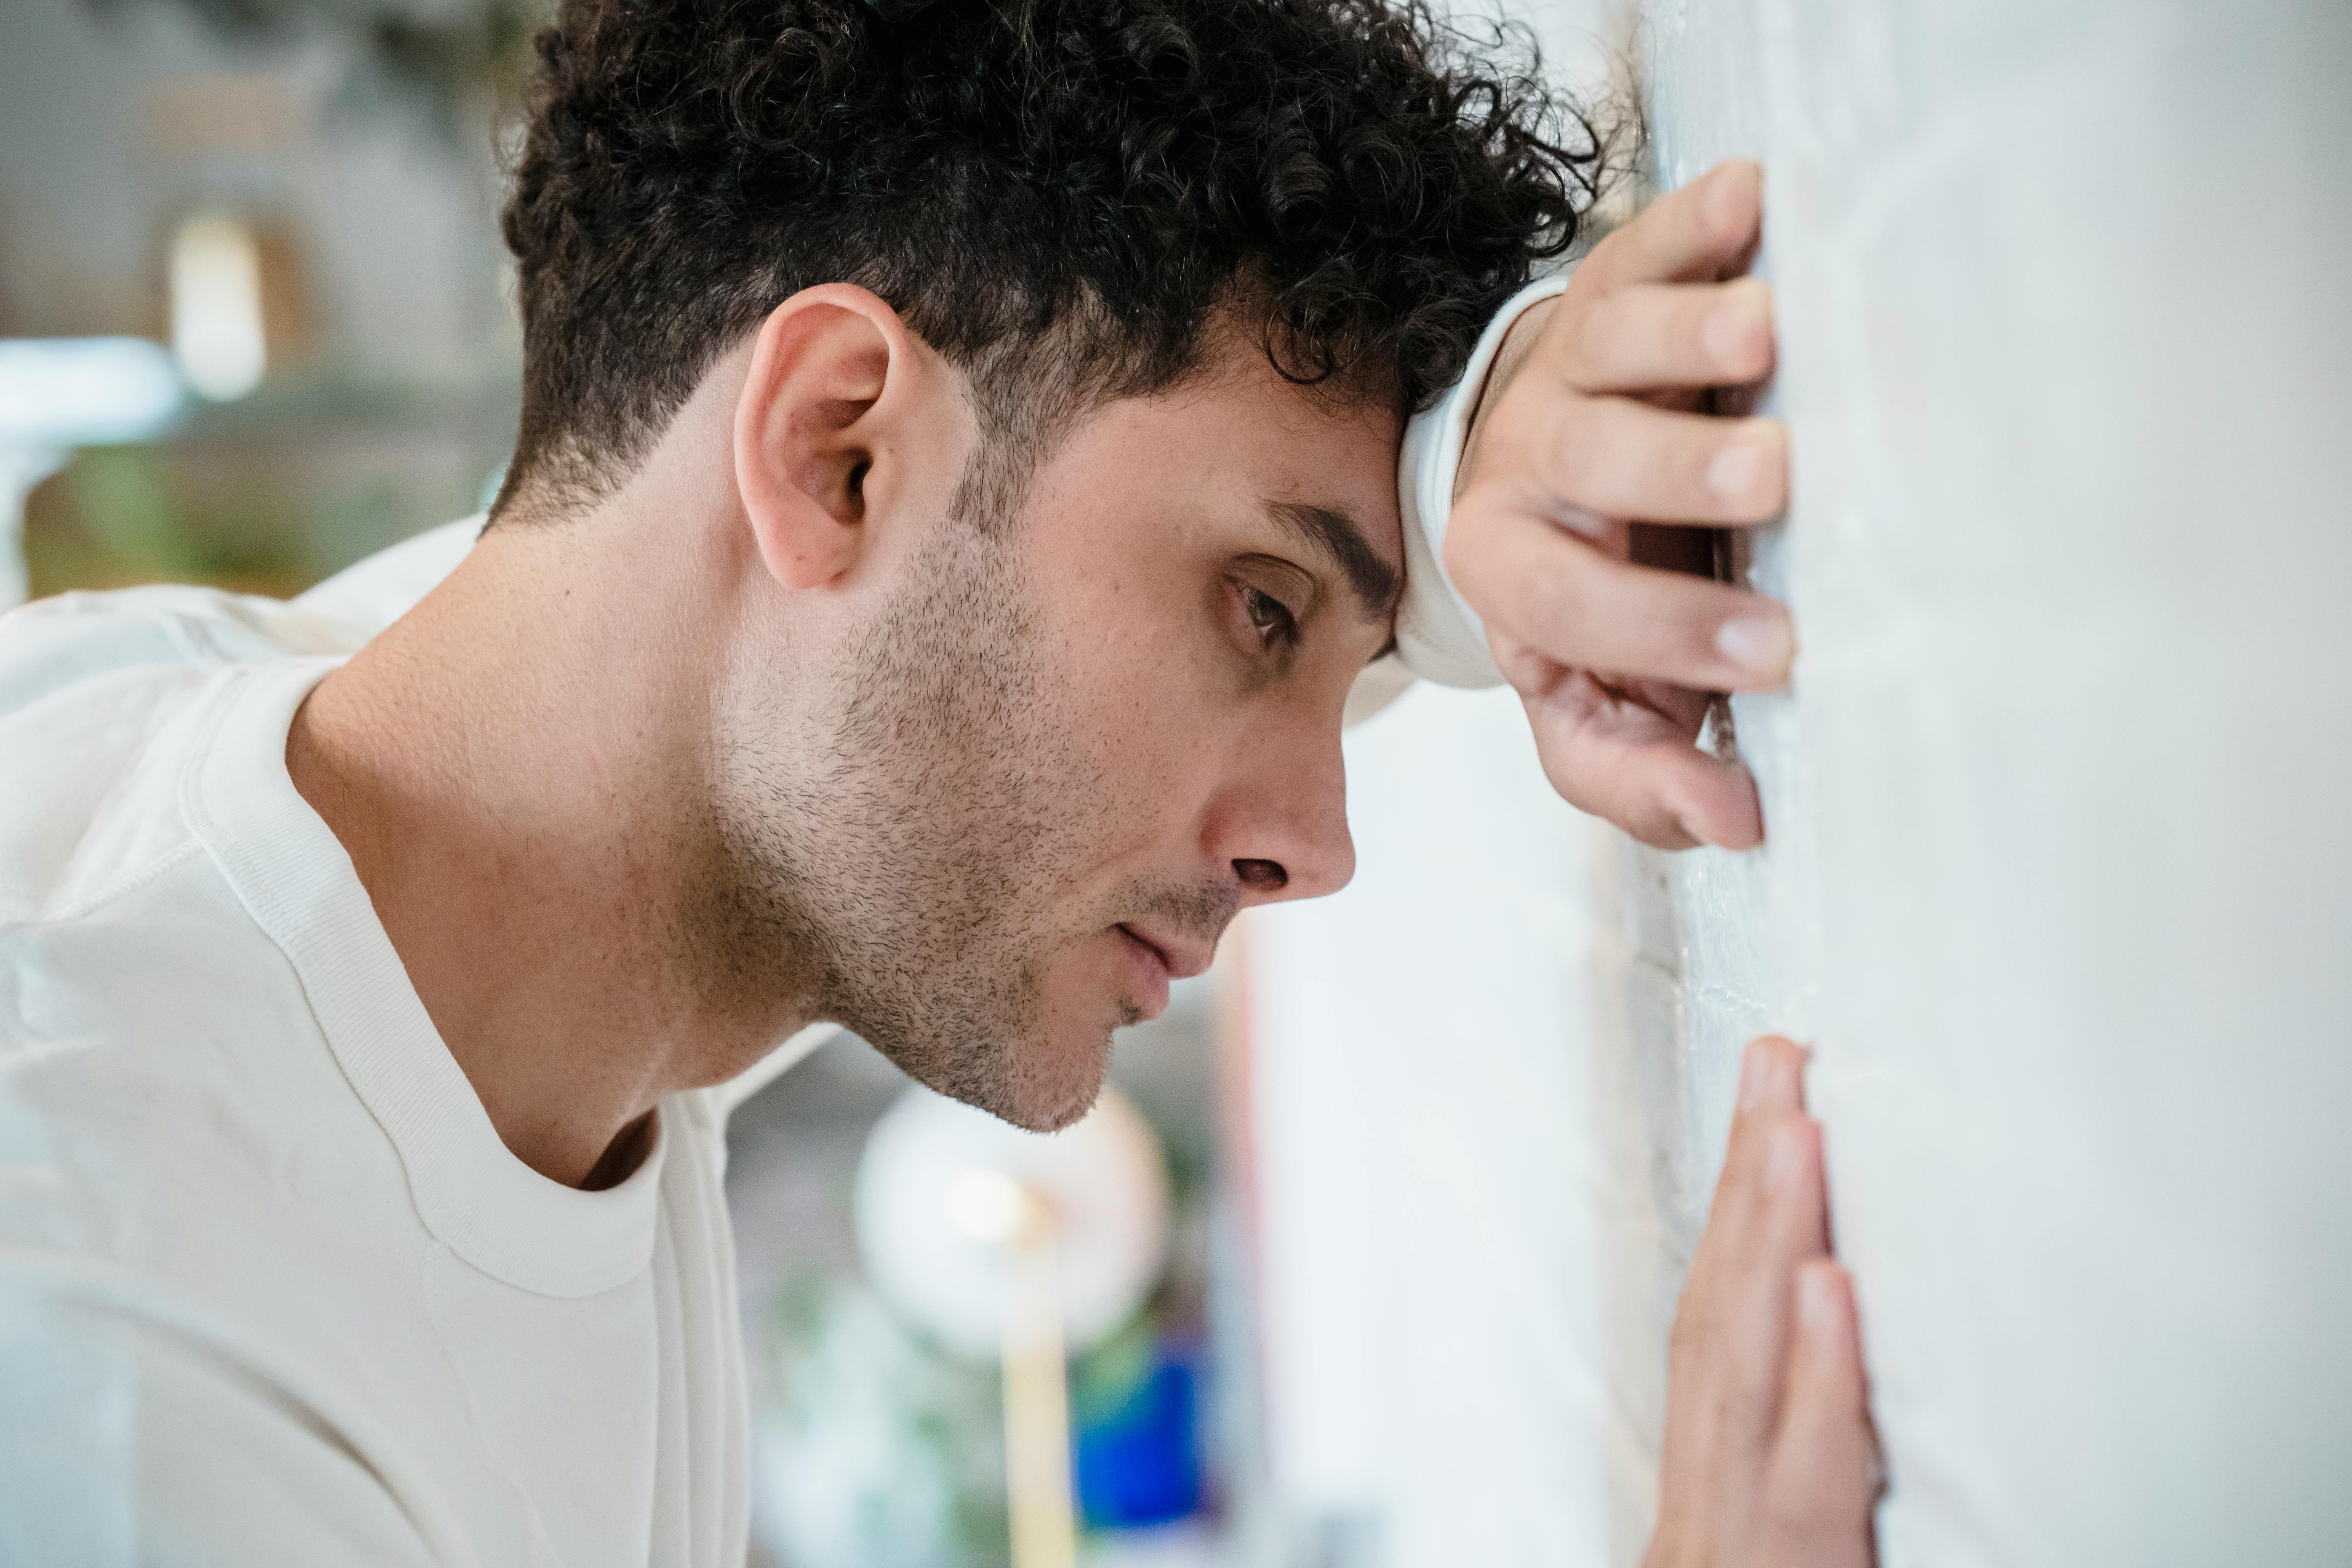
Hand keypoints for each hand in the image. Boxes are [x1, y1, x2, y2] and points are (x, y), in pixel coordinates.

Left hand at [1447, 161, 1788, 849]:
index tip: (1777, 648)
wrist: (1576, 469)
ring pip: (1610, 340)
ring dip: (1687, 337)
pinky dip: (1701, 218)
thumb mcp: (1604, 706)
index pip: (1565, 605)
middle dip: (1674, 472)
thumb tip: (1736, 822)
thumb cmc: (1610, 603)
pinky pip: (1648, 240)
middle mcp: (1527, 460)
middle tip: (1772, 475)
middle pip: (1582, 459)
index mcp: (1511, 569)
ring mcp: (1573, 362)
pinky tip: (1755, 197)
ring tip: (1767, 335)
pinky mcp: (1618, 279)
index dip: (1663, 630)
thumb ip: (1643, 775)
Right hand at [1647, 1036, 1877, 1567]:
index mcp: (1720, 1511)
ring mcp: (1736, 1553)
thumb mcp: (1799, 1557)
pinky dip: (1814, 1384)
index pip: (1721, 1341)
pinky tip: (1826, 1288)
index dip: (1738, 1218)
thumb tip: (1853, 1337)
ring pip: (1742, 1383)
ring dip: (1767, 1244)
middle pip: (1719, 1332)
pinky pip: (1802, 1486)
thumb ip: (1816, 1471)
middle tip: (1776, 1063)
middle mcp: (1710, 1521)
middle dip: (1745, 1192)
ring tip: (1794, 1129)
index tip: (1772, 1109)